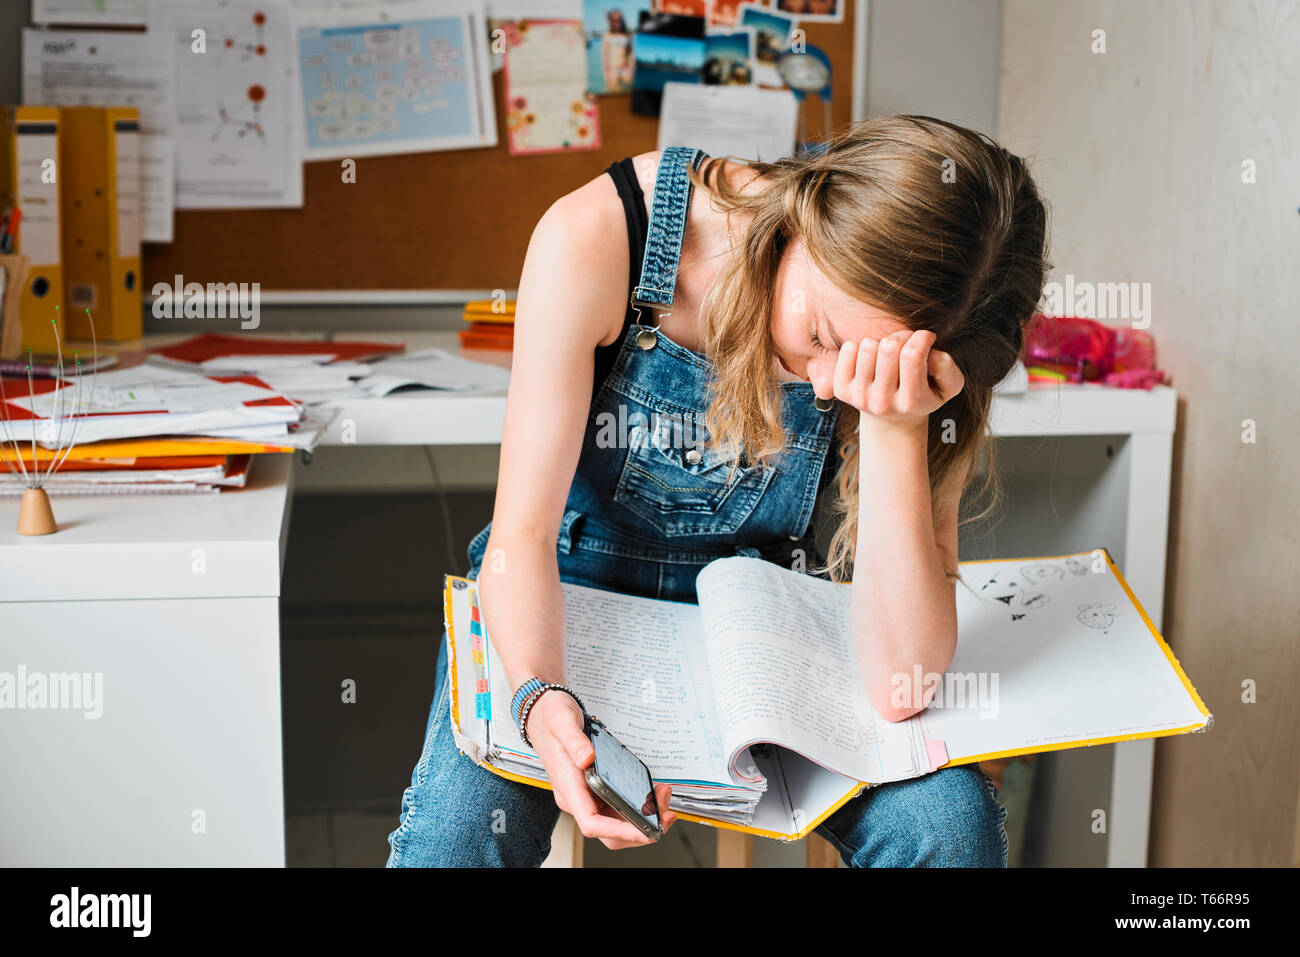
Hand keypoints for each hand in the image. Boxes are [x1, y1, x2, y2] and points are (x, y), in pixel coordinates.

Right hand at [527, 691, 677, 849]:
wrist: (542, 713)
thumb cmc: (550, 718)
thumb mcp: (561, 720)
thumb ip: (574, 740)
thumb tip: (586, 758)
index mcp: (568, 787)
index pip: (592, 823)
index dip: (619, 831)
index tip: (644, 830)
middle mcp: (576, 797)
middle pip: (608, 832)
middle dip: (639, 830)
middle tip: (665, 816)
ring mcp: (585, 795)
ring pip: (615, 822)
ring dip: (642, 819)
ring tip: (663, 800)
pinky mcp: (593, 789)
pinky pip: (617, 808)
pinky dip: (637, 807)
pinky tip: (652, 795)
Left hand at [809, 330, 964, 432]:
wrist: (891, 420)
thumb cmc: (923, 396)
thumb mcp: (947, 388)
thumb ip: (947, 369)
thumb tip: (933, 354)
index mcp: (910, 402)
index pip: (912, 355)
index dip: (922, 337)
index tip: (926, 339)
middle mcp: (882, 403)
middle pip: (889, 347)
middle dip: (902, 336)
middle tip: (906, 344)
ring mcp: (859, 397)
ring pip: (869, 345)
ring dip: (882, 342)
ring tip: (888, 354)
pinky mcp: (841, 389)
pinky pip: (849, 348)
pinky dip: (861, 345)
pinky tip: (871, 358)